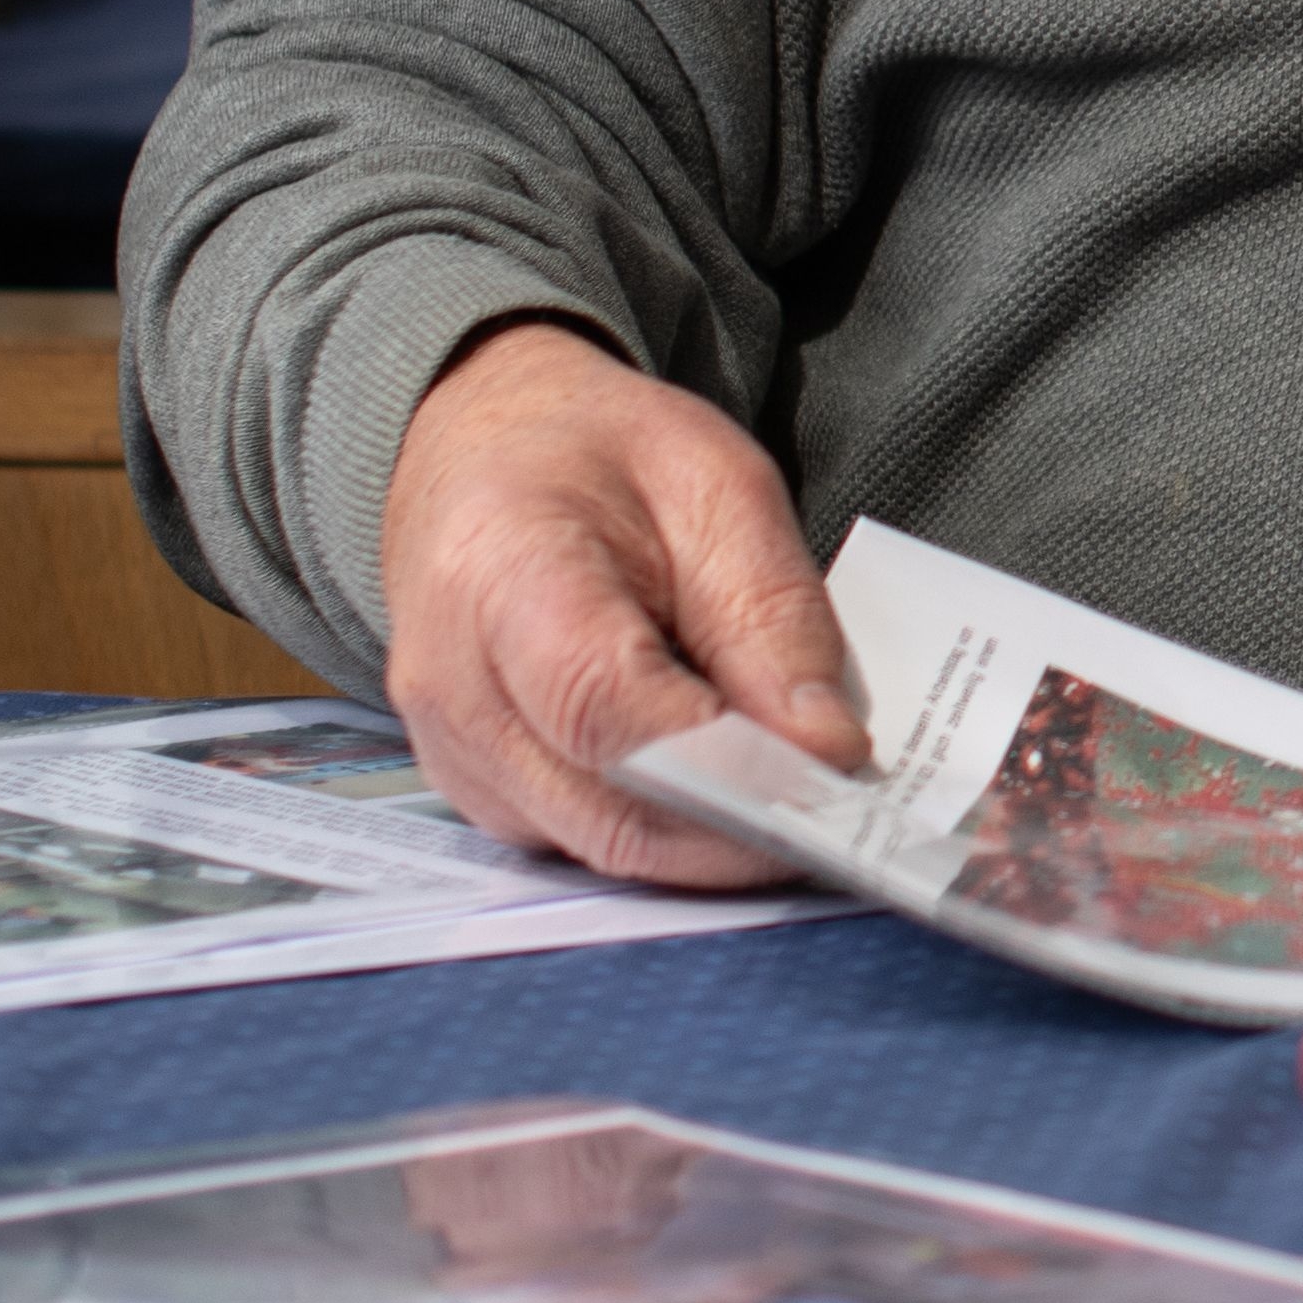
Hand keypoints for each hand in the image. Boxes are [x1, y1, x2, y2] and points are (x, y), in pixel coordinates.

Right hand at [379, 319, 868, 883]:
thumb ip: (771, 615)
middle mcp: (453, 683)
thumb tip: (824, 747)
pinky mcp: (476, 791)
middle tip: (849, 811)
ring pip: (605, 843)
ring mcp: (452, 751)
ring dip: (713, 842)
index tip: (829, 775)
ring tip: (801, 795)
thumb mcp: (718, 487)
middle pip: (609, 809)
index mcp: (500, 573)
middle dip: (742, 829)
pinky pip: (585, 839)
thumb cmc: (594, 459)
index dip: (726, 764)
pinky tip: (728, 789)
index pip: (604, 708)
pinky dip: (670, 831)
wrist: (484, 459)